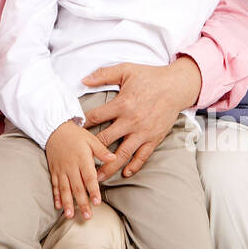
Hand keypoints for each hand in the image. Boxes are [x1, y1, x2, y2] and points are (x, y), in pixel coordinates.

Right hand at [46, 121, 114, 219]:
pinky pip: (55, 185)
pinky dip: (56, 196)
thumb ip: (102, 150)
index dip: (93, 190)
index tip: (97, 202)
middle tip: (87, 216)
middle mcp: (71, 166)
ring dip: (68, 203)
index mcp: (82, 159)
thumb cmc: (75, 135)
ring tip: (70, 215)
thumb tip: (114, 158)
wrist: (54, 129)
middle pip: (77, 187)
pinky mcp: (54, 170)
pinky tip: (58, 206)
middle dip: (82, 203)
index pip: (89, 177)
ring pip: (64, 189)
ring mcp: (61, 169)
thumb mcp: (91, 139)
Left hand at [83, 59, 199, 179]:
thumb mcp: (126, 70)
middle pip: (105, 140)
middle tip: (78, 161)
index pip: (95, 117)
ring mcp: (143, 132)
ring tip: (97, 178)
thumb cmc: (150, 77)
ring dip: (109, 166)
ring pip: (122, 154)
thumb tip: (83, 80)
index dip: (82, 124)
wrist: (177, 86)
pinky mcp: (154, 138)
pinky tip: (125, 173)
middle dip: (90, 151)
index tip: (71, 132)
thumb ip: (104, 75)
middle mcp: (131, 121)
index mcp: (122, 104)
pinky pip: (142, 156)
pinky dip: (134, 166)